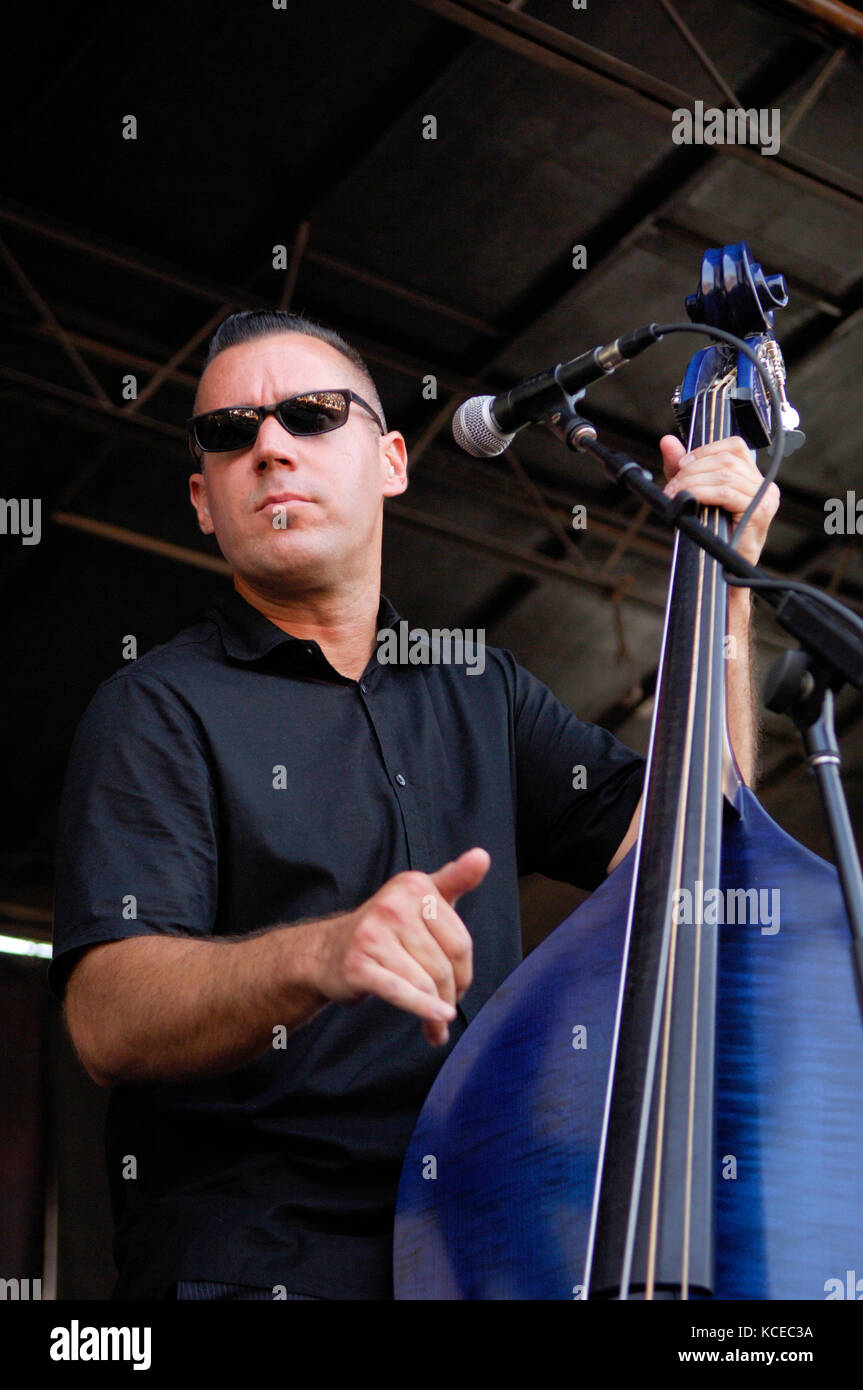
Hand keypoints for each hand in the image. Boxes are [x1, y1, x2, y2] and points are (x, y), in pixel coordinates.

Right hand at [312, 848, 489, 1045]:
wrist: (328, 951)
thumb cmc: (387, 928)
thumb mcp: (422, 898)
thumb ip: (456, 879)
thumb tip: (483, 856)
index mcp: (415, 886)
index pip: (460, 942)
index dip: (465, 971)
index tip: (460, 985)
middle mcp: (393, 905)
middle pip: (445, 966)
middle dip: (450, 994)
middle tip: (446, 1006)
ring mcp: (372, 934)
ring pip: (426, 983)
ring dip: (436, 1011)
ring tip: (436, 1024)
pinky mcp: (358, 965)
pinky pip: (401, 992)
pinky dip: (422, 1010)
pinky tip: (436, 1025)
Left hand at [659, 434, 779, 566]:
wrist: (720, 572)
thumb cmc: (710, 537)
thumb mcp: (692, 494)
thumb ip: (683, 468)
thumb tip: (667, 442)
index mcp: (751, 478)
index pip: (734, 447)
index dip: (706, 450)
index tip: (682, 463)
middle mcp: (763, 485)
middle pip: (726, 459)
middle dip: (693, 469)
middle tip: (672, 485)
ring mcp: (765, 498)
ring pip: (724, 474)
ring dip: (693, 481)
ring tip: (675, 494)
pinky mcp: (759, 512)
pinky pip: (726, 492)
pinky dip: (702, 493)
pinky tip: (688, 499)